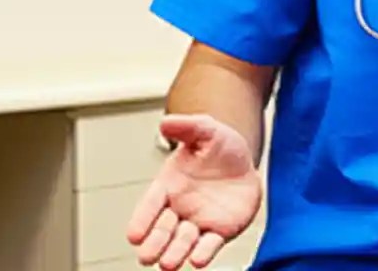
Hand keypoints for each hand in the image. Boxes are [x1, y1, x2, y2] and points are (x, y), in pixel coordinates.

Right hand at [126, 114, 262, 269]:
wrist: (244, 161)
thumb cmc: (218, 146)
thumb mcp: (205, 130)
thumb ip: (187, 126)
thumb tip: (166, 122)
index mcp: (168, 185)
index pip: (150, 204)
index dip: (142, 219)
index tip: (133, 235)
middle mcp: (179, 207)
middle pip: (163, 229)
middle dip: (154, 243)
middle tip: (146, 257)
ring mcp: (198, 221)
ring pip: (183, 241)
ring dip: (175, 253)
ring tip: (168, 264)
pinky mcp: (219, 231)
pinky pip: (210, 244)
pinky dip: (203, 253)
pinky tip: (198, 261)